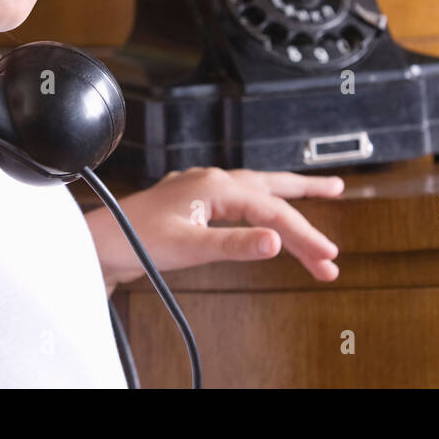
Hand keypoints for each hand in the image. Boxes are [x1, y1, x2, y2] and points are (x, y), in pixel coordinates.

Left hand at [86, 167, 345, 288]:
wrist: (98, 243)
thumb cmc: (134, 240)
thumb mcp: (189, 248)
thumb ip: (235, 245)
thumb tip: (276, 241)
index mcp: (214, 186)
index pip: (273, 210)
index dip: (304, 234)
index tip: (327, 257)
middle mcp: (211, 181)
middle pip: (270, 184)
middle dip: (307, 189)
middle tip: (339, 191)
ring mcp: (202, 189)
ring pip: (256, 187)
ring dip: (286, 192)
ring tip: (316, 192)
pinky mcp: (194, 202)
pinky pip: (239, 197)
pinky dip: (261, 201)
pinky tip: (263, 209)